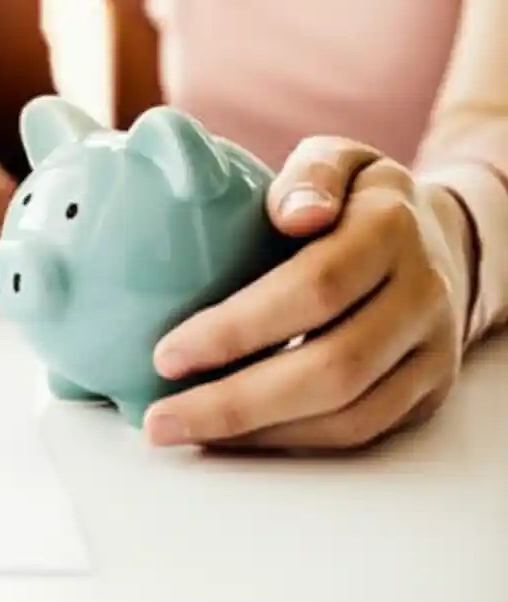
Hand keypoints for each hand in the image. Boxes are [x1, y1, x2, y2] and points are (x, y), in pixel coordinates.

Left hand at [143, 137, 473, 450]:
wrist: (442, 241)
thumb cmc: (358, 201)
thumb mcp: (338, 160)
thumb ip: (311, 175)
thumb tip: (294, 212)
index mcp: (391, 228)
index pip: (314, 286)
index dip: (237, 328)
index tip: (166, 354)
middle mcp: (421, 294)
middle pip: (331, 368)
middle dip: (235, 402)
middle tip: (159, 419)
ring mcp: (431, 351)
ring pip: (347, 414)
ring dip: (256, 433)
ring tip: (183, 430)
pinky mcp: (425, 393)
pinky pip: (358, 433)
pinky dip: (289, 441)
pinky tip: (231, 437)